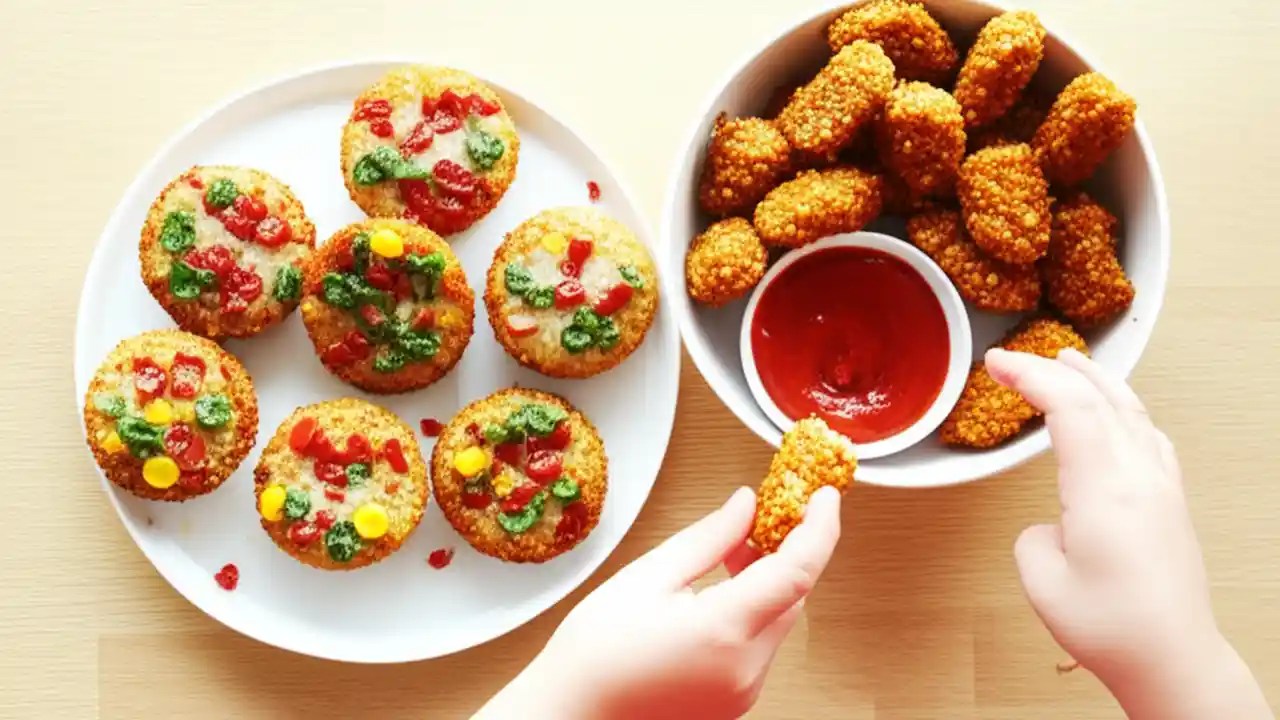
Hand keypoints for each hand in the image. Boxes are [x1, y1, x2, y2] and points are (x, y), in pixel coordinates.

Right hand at [475, 485, 841, 719]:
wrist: (572, 714)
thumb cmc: (595, 655)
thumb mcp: (648, 577)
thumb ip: (708, 538)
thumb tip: (746, 506)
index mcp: (723, 631)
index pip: (798, 571)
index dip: (819, 527)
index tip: (822, 496)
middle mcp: (744, 668)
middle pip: (793, 596)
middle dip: (787, 550)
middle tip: (767, 511)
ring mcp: (742, 691)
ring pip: (779, 621)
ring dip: (769, 582)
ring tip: (733, 551)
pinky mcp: (734, 701)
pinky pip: (761, 646)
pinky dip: (754, 613)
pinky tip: (723, 591)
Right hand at [989, 348, 1270, 718]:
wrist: (1172, 658)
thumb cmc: (1114, 628)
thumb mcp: (1041, 581)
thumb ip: (1032, 536)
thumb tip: (1047, 525)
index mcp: (1106, 489)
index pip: (1069, 407)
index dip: (1030, 376)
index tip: (998, 362)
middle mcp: (1141, 478)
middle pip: (1101, 398)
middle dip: (1054, 370)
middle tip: (1016, 358)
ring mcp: (1162, 487)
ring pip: (1133, 410)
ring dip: (1097, 380)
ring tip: (1071, 363)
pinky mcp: (1171, 503)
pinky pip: (1150, 435)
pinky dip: (1126, 408)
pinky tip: (1119, 413)